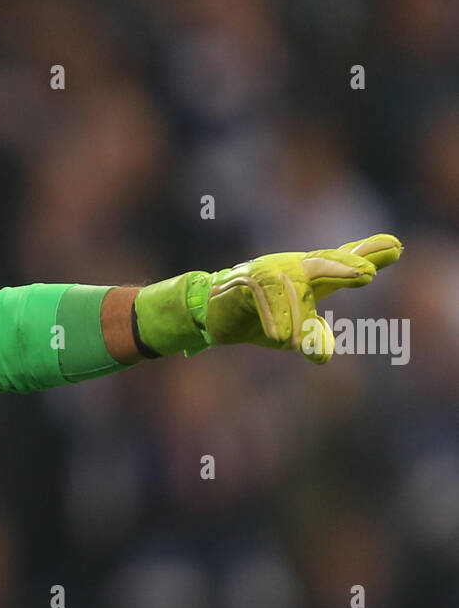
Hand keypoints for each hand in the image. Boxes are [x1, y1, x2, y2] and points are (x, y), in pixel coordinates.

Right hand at [131, 234, 402, 362]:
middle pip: (324, 263)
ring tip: (301, 341)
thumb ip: (312, 335)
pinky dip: (272, 319)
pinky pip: (262, 297)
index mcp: (309, 276)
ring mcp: (268, 272)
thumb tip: (325, 358)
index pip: (342, 263)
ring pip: (292, 289)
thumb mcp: (291, 329)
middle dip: (345, 266)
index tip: (396, 249)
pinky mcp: (243, 283)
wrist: (210, 312)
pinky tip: (280, 339)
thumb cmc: (257, 316)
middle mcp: (292, 268)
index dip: (367, 253)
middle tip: (367, 275)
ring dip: (298, 316)